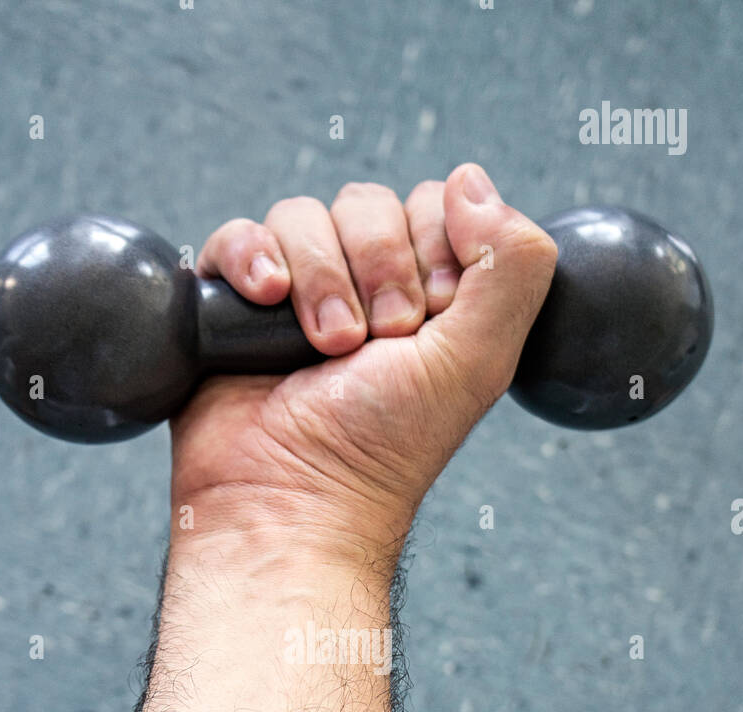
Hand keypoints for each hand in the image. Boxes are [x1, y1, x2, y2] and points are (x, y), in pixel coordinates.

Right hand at [170, 163, 555, 569]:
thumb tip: (470, 178)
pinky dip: (252, 258)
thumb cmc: (385, 447)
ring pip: (303, 214)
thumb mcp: (477, 360)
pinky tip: (264, 299)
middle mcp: (365, 291)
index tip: (428, 321)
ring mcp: (297, 297)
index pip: (437, 205)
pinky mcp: (234, 307)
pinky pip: (238, 236)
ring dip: (318, 278)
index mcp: (431, 301)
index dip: (434, 249)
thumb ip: (508, 264)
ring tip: (322, 349)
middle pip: (369, 202)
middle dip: (375, 267)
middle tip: (372, 343)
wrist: (290, 503)